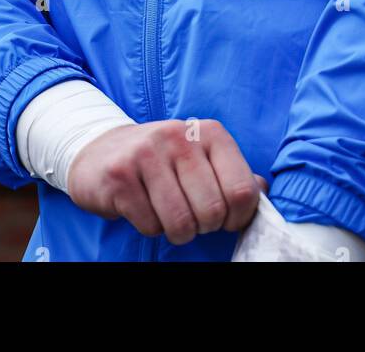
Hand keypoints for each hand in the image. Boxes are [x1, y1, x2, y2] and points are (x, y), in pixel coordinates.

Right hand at [67, 117, 267, 243]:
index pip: (242, 190)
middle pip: (212, 211)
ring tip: (168, 214)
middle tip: (192, 216)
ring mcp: (147, 153)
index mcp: (208, 132)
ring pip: (181, 223)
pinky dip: (151, 227)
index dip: (238, 218)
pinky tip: (143, 207)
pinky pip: (150, 225)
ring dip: (177, 231)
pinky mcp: (120, 176)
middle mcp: (179, 136)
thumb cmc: (162, 161)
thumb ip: (233, 174)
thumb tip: (263, 191)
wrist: (100, 150)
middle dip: (204, 226)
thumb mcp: (200, 158)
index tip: (225, 219)